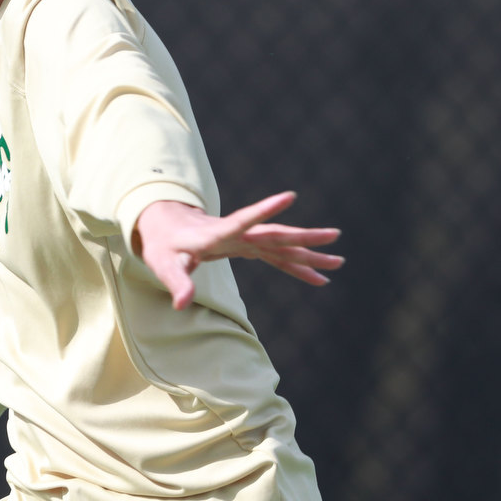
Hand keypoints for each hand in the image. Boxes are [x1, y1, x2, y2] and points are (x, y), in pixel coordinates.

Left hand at [134, 191, 342, 308]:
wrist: (165, 225)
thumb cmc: (161, 245)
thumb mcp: (163, 265)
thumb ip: (175, 282)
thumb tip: (181, 304)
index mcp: (216, 234)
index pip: (243, 221)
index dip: (264, 210)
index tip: (289, 196)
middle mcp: (236, 233)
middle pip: (274, 234)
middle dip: (304, 236)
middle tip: (335, 236)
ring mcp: (244, 239)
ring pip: (281, 244)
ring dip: (309, 252)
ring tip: (338, 261)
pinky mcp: (247, 246)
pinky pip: (277, 257)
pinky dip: (296, 267)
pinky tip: (317, 277)